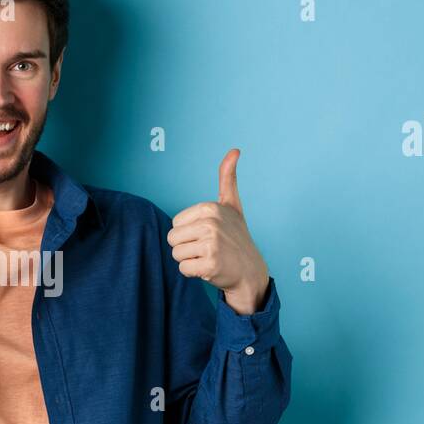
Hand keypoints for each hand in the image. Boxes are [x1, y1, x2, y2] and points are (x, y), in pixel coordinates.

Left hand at [166, 148, 269, 313]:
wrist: (250, 271)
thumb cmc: (237, 237)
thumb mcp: (232, 205)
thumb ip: (228, 178)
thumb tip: (234, 150)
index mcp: (210, 208)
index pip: (175, 224)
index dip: (188, 232)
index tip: (208, 235)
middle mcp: (211, 223)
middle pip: (172, 239)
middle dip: (186, 247)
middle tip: (208, 248)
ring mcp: (211, 244)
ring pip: (176, 254)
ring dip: (190, 260)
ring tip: (209, 257)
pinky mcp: (211, 264)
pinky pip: (183, 269)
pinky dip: (194, 273)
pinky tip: (210, 269)